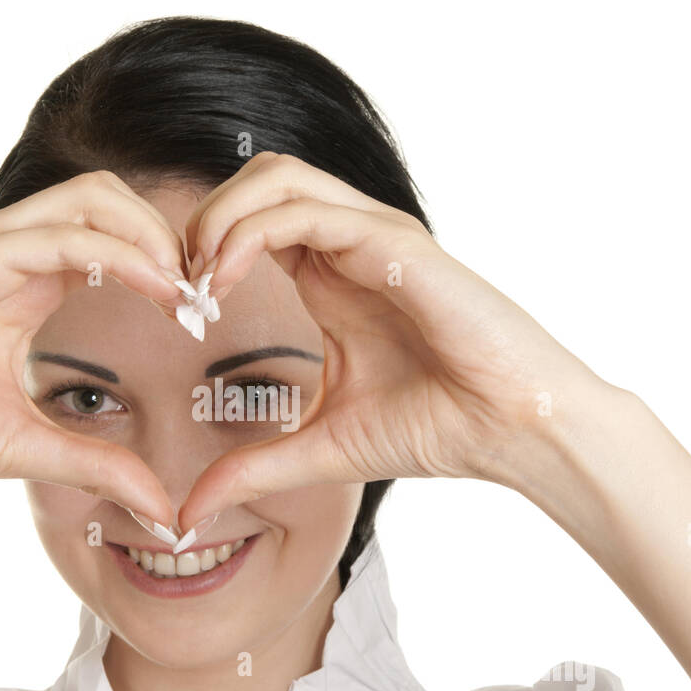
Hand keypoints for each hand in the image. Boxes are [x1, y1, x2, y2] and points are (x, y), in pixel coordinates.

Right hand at [0, 170, 187, 521]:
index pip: (115, 237)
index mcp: (30, 281)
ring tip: (187, 288)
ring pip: (92, 198)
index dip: (167, 262)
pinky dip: (117, 252)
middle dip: (170, 234)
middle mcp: (13, 249)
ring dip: (153, 234)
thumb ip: (100, 468)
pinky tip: (157, 287)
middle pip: (113, 199)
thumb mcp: (31, 446)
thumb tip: (164, 511)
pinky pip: (57, 235)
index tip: (205, 312)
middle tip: (208, 291)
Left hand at [177, 152, 611, 526]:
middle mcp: (350, 244)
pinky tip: (225, 280)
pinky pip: (308, 211)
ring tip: (199, 280)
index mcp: (331, 276)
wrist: (512, 431)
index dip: (201, 252)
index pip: (250, 222)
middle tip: (178, 286)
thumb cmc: (436, 428)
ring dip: (221, 218)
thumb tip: (189, 513)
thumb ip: (252, 469)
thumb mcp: (319, 448)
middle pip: (255, 181)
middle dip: (202, 221)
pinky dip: (252, 233)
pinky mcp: (395, 244)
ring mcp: (374, 237)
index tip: (178, 311)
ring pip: (276, 177)